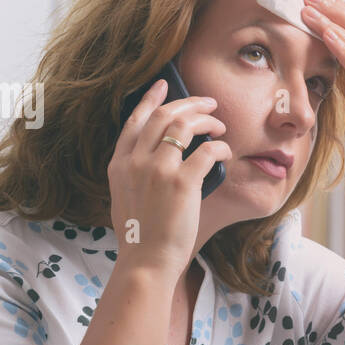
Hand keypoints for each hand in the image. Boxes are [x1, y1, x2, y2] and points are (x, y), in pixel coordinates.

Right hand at [108, 79, 231, 278]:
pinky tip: (225, 151)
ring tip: (220, 126)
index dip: (152, 98)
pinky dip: (220, 147)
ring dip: (207, 121)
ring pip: (185, 126)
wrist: (146, 260)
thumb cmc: (140, 234)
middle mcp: (136, 161)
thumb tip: (157, 153)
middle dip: (190, 103)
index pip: (135, 120)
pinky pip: (207, 151)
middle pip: (164, 116)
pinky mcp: (182, 183)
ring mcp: (158, 170)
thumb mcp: (124, 196)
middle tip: (209, 103)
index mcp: (119, 164)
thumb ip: (134, 171)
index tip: (165, 84)